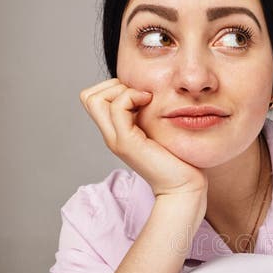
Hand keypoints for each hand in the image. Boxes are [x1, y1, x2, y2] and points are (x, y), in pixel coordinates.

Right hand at [80, 79, 208, 197]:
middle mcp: (111, 135)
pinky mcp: (127, 143)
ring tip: (145, 98)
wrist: (183, 186)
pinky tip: (149, 102)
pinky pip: (117, 108)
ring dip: (121, 90)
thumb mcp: (158, 130)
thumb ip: (148, 115)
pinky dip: (131, 97)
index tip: (139, 95)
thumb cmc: (178, 159)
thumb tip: (149, 91)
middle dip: (113, 85)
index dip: (112, 88)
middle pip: (88, 97)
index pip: (93, 98)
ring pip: (95, 99)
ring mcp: (116, 139)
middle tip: (140, 95)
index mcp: (116, 132)